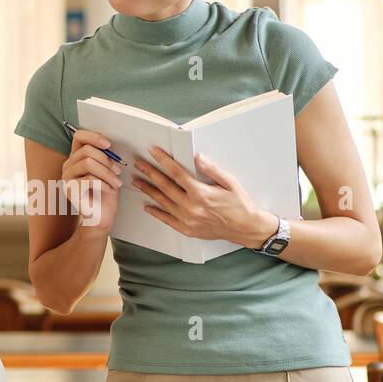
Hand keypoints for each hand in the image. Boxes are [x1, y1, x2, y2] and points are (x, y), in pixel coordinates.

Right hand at [60, 128, 120, 232]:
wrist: (102, 216)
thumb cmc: (106, 194)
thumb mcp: (108, 170)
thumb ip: (105, 156)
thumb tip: (108, 143)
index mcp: (77, 157)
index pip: (79, 136)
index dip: (94, 136)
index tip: (109, 145)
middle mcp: (69, 165)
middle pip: (87, 150)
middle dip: (107, 160)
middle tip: (118, 172)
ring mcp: (67, 177)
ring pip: (88, 163)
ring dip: (107, 173)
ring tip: (116, 183)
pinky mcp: (70, 190)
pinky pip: (88, 179)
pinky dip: (103, 184)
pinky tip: (109, 190)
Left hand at [132, 147, 276, 247]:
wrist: (245, 228)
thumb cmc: (239, 204)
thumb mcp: (230, 182)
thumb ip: (212, 170)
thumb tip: (198, 158)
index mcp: (201, 193)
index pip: (176, 173)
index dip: (163, 160)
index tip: (153, 151)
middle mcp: (191, 207)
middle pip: (165, 186)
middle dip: (150, 172)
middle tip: (139, 164)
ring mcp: (187, 220)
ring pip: (163, 202)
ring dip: (149, 190)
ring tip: (138, 181)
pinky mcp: (187, 229)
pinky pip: (167, 220)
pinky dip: (156, 213)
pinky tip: (147, 206)